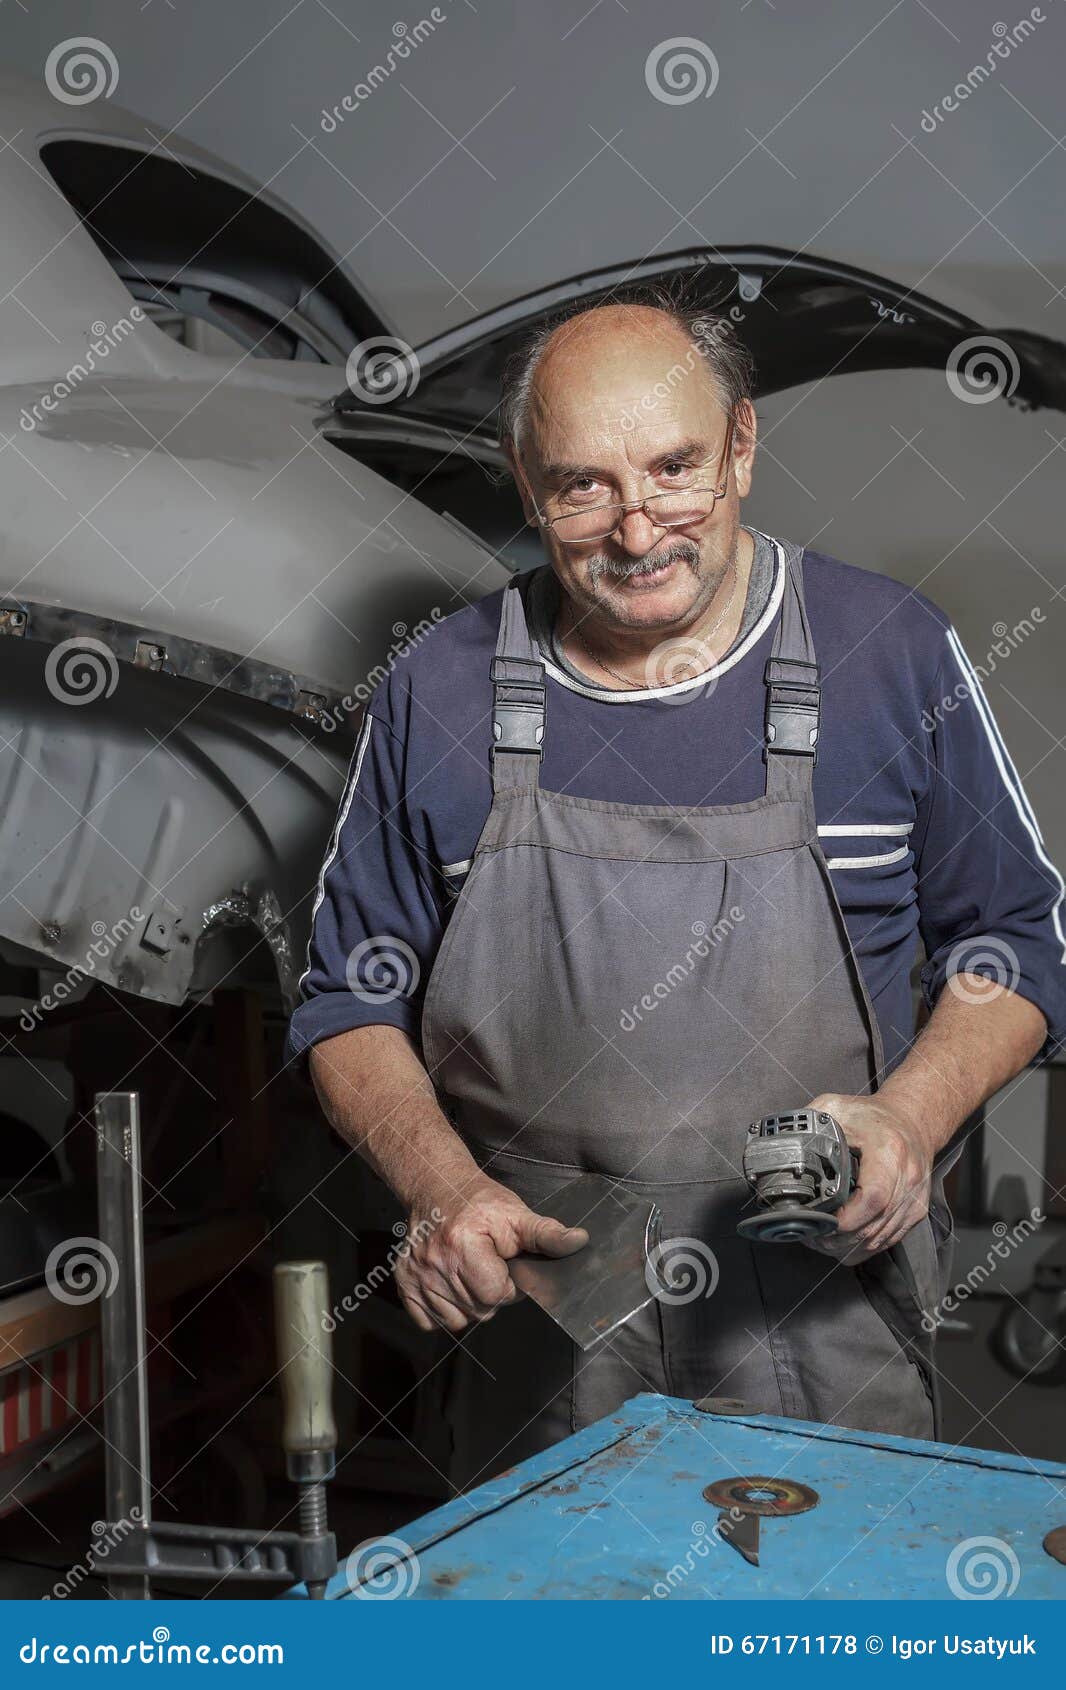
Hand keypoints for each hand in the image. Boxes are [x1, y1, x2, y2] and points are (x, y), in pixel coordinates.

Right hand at [394, 1175, 588, 1332]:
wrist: (437, 1188)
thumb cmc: (479, 1203)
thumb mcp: (516, 1213)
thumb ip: (546, 1233)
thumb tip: (580, 1242)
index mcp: (463, 1243)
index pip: (495, 1294)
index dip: (508, 1285)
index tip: (505, 1265)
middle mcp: (434, 1261)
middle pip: (478, 1311)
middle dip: (490, 1295)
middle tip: (487, 1267)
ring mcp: (415, 1274)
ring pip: (455, 1321)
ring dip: (468, 1305)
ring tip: (469, 1275)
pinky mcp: (402, 1282)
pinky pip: (429, 1322)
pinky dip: (442, 1311)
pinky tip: (450, 1285)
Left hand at [804, 1092, 934, 1263]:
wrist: (912, 1120)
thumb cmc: (874, 1116)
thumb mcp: (838, 1107)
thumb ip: (810, 1122)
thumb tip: (783, 1141)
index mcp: (889, 1151)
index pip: (873, 1198)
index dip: (846, 1219)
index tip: (821, 1222)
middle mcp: (907, 1178)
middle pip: (873, 1226)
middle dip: (838, 1239)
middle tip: (812, 1237)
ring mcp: (914, 1198)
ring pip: (880, 1240)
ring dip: (848, 1247)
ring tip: (822, 1241)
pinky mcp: (915, 1211)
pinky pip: (888, 1241)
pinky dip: (863, 1247)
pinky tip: (843, 1241)